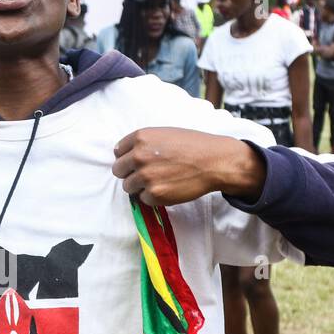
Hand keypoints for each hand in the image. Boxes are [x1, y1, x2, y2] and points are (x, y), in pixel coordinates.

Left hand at [112, 128, 264, 206]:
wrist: (215, 161)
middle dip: (130, 173)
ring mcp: (145, 176)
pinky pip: (143, 199)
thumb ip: (143, 143)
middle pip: (118, 170)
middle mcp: (138, 156)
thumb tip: (126, 155)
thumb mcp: (165, 134)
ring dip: (140, 186)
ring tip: (160, 180)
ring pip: (128, 187)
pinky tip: (168, 188)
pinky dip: (153, 197)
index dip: (128, 158)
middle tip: (148, 173)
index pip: (118, 152)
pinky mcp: (154, 194)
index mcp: (140, 137)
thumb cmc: (193, 145)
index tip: (138, 162)